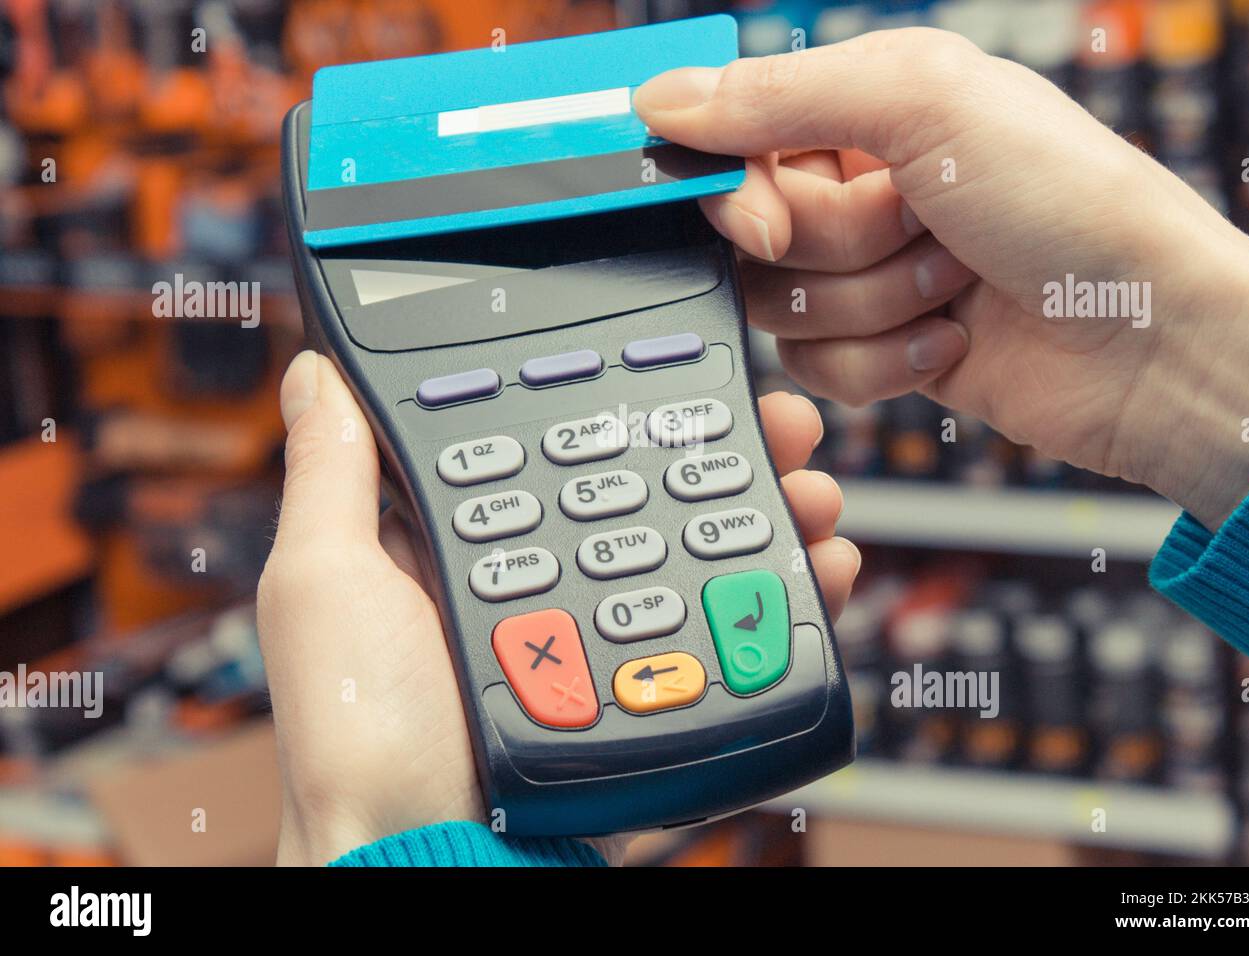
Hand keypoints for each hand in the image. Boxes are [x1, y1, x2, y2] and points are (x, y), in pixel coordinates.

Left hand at [256, 350, 859, 864]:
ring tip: (814, 493)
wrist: (427, 855)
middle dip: (729, 448)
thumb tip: (317, 370)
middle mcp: (548, 578)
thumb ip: (331, 476)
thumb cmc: (356, 732)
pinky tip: (818, 571)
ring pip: (706, 556)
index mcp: (474, 539)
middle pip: (656, 491)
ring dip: (773, 514)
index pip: (565, 442)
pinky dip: (784, 602)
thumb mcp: (322, 582)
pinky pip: (728, 636)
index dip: (628, 398)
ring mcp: (605, 636)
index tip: (685, 363)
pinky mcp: (650, 692)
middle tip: (784, 424)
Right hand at [635, 28, 1248, 528]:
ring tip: (955, 281)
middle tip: (917, 226)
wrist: (1149, 339)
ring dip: (872, 303)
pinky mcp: (884, 349)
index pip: (734, 142)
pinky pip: (819, 370)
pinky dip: (886, 360)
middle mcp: (862, 187)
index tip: (766, 219)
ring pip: (783, 307)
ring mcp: (871, 273)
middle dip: (839, 244)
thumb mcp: (924, 105)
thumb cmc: (1071, 204)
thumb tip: (665, 99)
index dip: (736, 191)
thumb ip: (780, 97)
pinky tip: (953, 335)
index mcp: (866, 106)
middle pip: (755, 235)